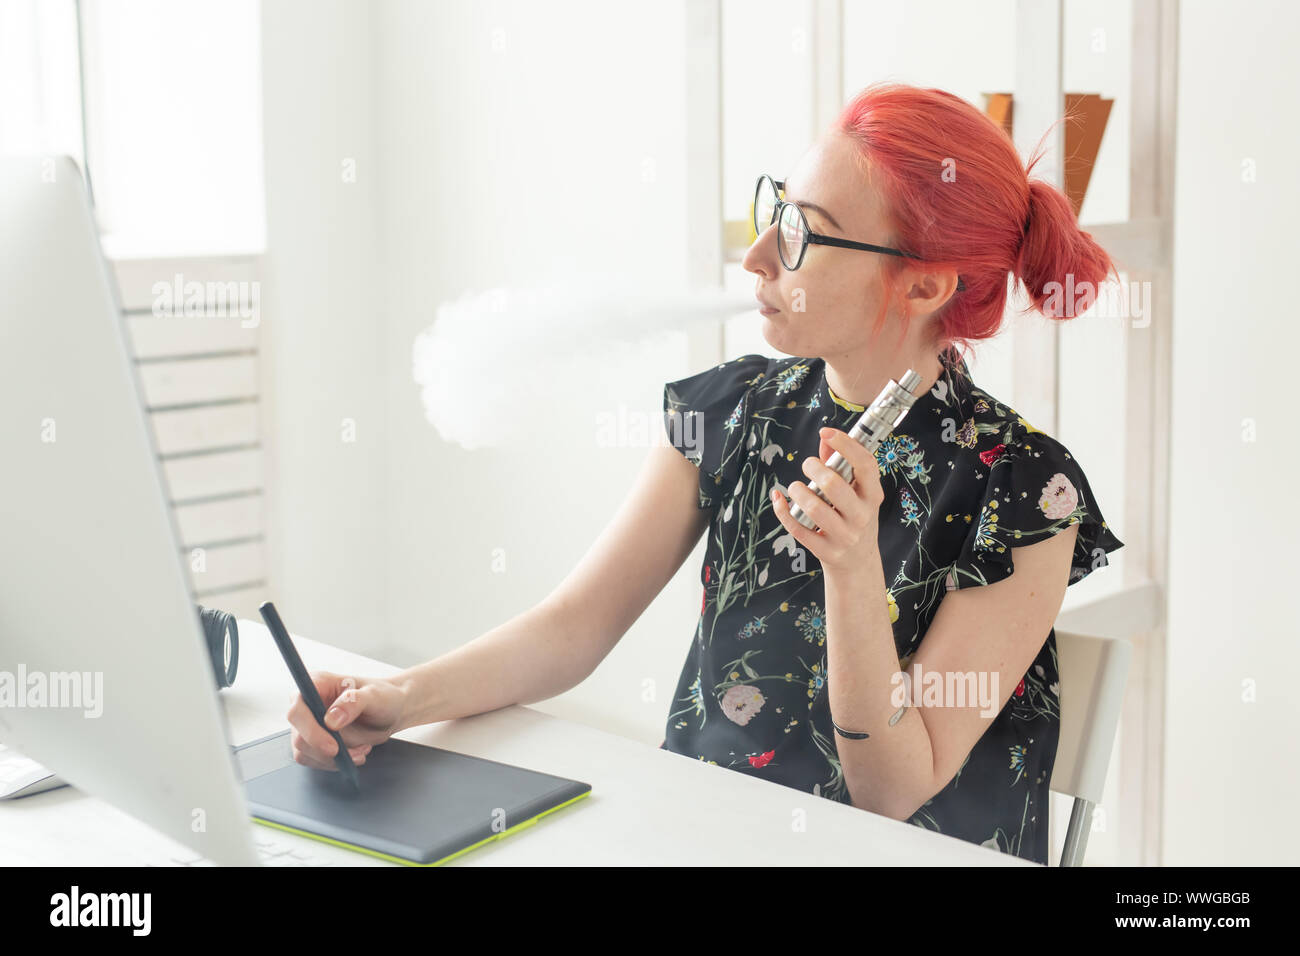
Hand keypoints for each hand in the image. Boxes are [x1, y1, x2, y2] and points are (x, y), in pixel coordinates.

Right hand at [286, 671, 407, 771]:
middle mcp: (307, 705)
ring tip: (361, 750)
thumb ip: (353, 702)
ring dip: (332, 759)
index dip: (309, 730)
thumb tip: (331, 720)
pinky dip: (335, 763)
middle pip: (298, 736)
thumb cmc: (382, 697)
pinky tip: (356, 753)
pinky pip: (314, 760)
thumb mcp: (375, 696)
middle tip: (352, 753)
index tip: (333, 746)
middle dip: (324, 751)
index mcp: (317, 684)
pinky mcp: (314, 741)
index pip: (297, 709)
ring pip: (304, 752)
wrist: (390, 711)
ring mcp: (309, 725)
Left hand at [770, 426, 884, 573]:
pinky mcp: (826, 551)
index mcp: (873, 496)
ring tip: (795, 487)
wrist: (857, 563)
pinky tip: (778, 499)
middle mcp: (862, 516)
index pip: (865, 464)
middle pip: (833, 484)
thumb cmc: (854, 517)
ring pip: (814, 508)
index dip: (846, 444)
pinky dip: (782, 511)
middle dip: (813, 468)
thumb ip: (841, 466)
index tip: (827, 432)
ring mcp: (844, 536)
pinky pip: (798, 529)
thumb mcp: (857, 494)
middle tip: (807, 465)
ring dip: (797, 490)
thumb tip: (825, 438)